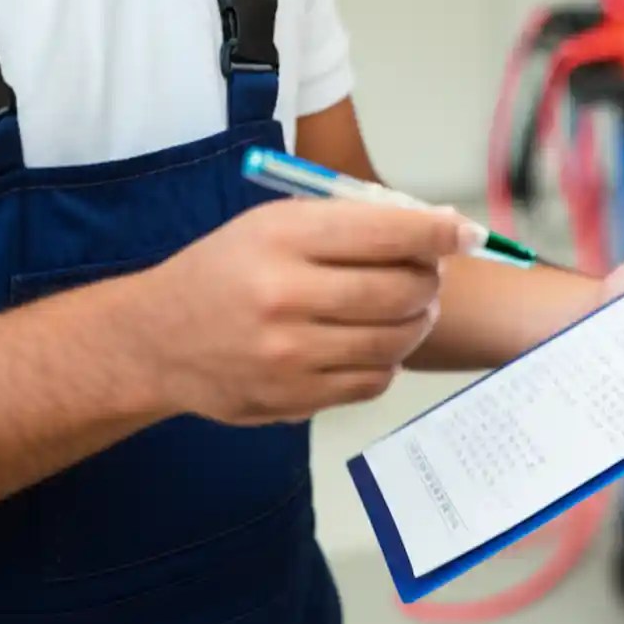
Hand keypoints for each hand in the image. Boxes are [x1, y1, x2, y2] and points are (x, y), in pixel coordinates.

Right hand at [134, 199, 476, 425]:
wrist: (156, 340)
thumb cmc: (228, 271)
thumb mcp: (274, 224)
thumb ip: (352, 224)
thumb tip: (440, 228)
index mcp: (281, 237)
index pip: (386, 232)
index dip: (439, 233)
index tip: (466, 232)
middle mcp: (283, 295)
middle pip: (401, 291)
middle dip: (431, 282)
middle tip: (429, 276)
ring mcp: (288, 355)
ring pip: (396, 341)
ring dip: (416, 323)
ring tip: (407, 309)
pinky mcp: (292, 399)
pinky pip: (374, 381)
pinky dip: (387, 361)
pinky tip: (369, 343)